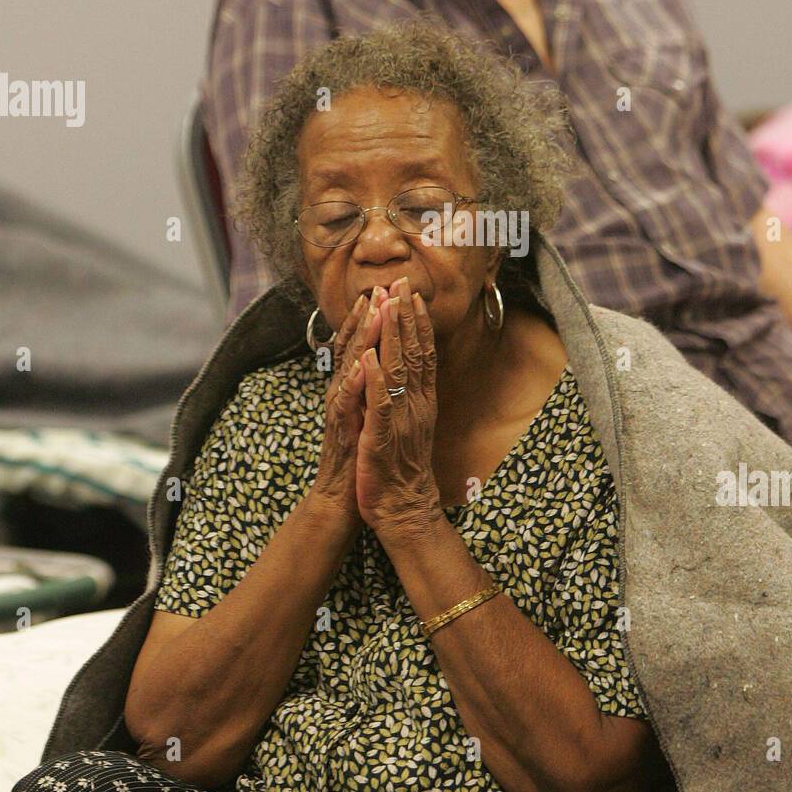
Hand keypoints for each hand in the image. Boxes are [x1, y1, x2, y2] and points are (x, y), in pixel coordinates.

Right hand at [310, 289, 385, 515]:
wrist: (344, 495)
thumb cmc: (360, 455)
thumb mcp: (369, 414)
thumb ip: (372, 388)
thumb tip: (382, 364)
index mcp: (354, 387)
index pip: (363, 345)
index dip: (372, 318)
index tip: (385, 291)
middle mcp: (344, 391)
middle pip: (355, 347)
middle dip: (368, 316)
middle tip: (379, 287)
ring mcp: (341, 408)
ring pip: (350, 366)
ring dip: (362, 337)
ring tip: (373, 310)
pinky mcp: (342, 428)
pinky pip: (347, 401)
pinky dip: (354, 381)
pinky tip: (362, 363)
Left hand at [355, 277, 440, 534]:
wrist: (403, 508)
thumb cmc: (400, 467)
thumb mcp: (407, 423)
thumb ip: (406, 395)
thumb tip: (403, 367)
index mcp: (421, 400)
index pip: (422, 354)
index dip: (417, 323)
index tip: (411, 293)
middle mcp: (416, 404)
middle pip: (414, 353)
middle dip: (406, 316)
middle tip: (402, 283)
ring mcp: (401, 419)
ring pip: (399, 370)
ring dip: (393, 336)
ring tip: (389, 305)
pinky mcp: (383, 436)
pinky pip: (380, 404)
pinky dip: (375, 380)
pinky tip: (369, 358)